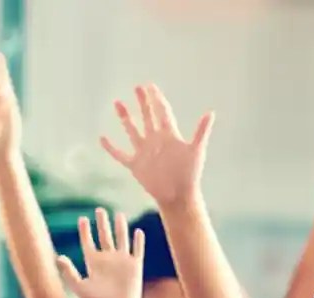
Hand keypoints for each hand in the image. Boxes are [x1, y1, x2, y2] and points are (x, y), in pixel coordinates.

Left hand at [58, 209, 145, 297]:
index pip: (88, 242)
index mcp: (93, 262)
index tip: (82, 219)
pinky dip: (137, 241)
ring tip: (118, 215)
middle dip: (102, 223)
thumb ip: (69, 272)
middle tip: (99, 210)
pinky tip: (137, 231)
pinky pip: (137, 250)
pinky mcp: (135, 266)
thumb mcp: (79, 286)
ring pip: (121, 239)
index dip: (85, 231)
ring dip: (120, 227)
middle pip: (105, 236)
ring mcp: (122, 261)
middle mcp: (107, 259)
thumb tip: (58, 257)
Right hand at [101, 85, 213, 207]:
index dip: (156, 98)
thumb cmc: (190, 174)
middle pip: (148, 116)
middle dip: (143, 102)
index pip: (162, 112)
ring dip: (125, 117)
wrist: (179, 196)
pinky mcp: (136, 165)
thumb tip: (211, 112)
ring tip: (118, 102)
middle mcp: (156, 141)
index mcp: (169, 135)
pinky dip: (111, 147)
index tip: (150, 86)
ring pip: (132, 130)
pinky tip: (102, 138)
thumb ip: (201, 131)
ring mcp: (145, 152)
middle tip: (138, 87)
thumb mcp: (196, 151)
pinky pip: (120, 154)